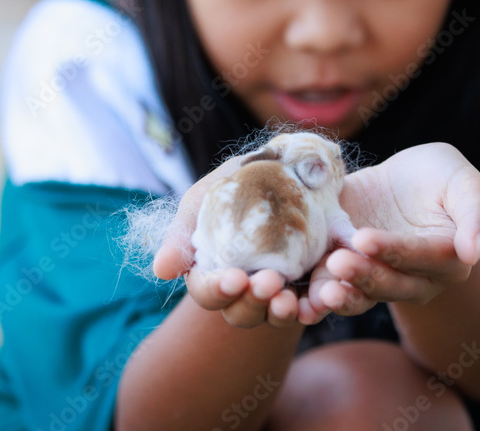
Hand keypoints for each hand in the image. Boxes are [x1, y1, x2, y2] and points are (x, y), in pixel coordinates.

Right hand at [152, 153, 297, 328]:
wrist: (292, 163)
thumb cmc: (239, 180)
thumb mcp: (205, 199)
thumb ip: (183, 233)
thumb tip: (162, 271)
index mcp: (214, 270)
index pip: (209, 292)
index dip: (218, 290)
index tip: (234, 279)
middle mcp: (244, 287)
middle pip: (240, 312)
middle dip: (252, 301)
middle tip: (268, 282)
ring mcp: (277, 290)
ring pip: (274, 316)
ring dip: (279, 312)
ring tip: (288, 299)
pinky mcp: (309, 284)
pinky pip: (310, 306)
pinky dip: (312, 308)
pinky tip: (317, 301)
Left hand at [303, 143, 479, 317]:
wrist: (402, 180)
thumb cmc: (441, 176)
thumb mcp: (465, 183)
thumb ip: (477, 214)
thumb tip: (475, 252)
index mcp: (450, 258)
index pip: (424, 257)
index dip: (395, 250)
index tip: (364, 239)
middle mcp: (418, 279)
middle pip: (392, 283)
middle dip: (363, 274)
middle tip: (338, 261)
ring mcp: (384, 281)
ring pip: (364, 296)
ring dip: (342, 296)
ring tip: (321, 292)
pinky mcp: (353, 276)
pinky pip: (339, 294)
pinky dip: (320, 301)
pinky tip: (303, 304)